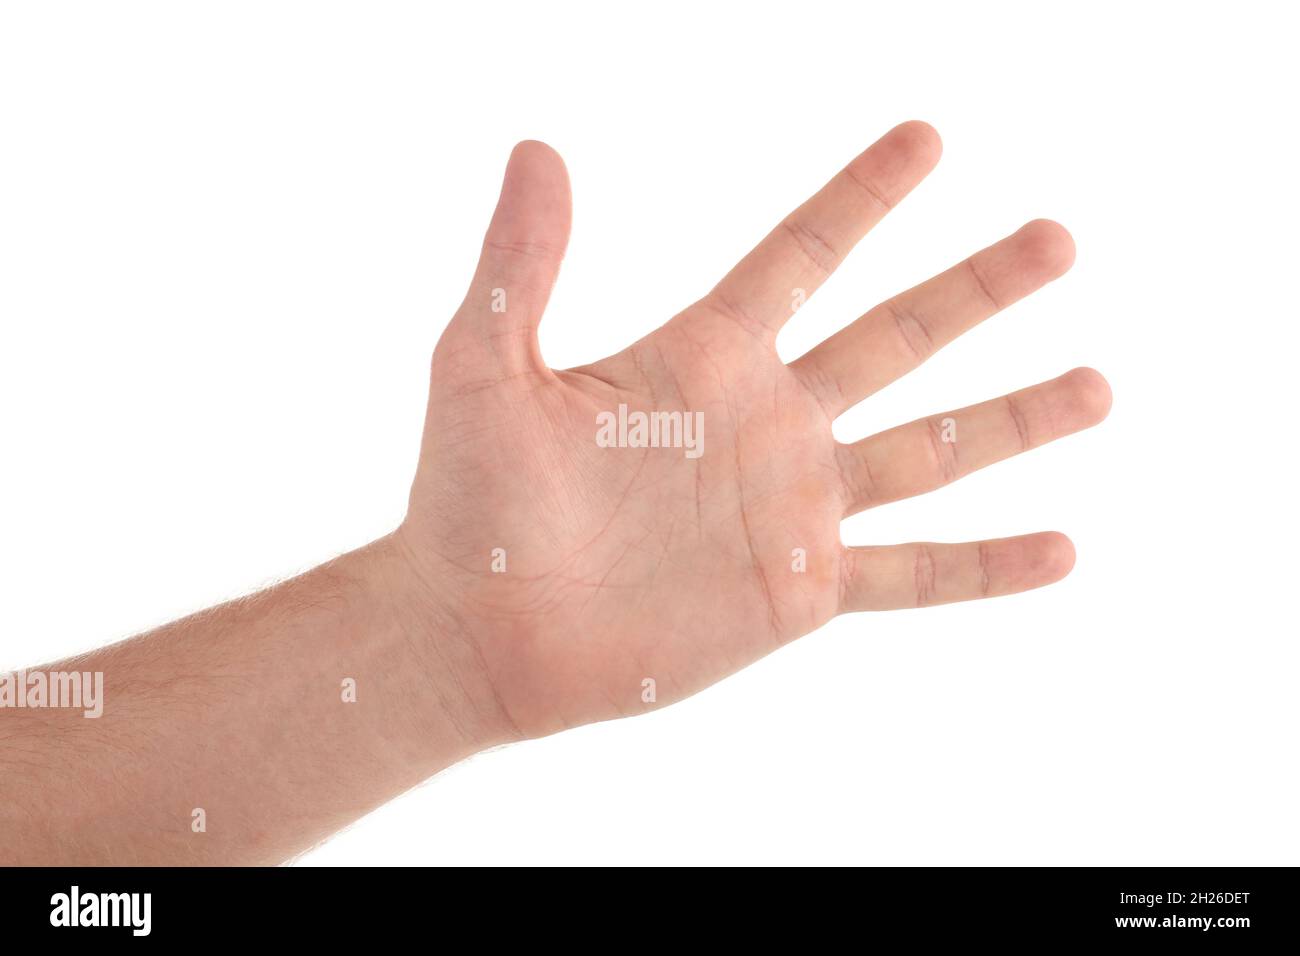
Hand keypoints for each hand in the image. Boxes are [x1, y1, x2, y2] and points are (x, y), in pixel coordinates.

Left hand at [394, 122, 1110, 740]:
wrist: (483, 632)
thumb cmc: (470, 500)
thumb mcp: (484, 367)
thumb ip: (522, 264)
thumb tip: (538, 147)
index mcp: (702, 358)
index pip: (801, 256)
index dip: (863, 196)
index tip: (929, 137)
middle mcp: (765, 422)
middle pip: (896, 339)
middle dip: (977, 290)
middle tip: (1057, 239)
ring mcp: (792, 508)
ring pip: (928, 452)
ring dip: (1013, 420)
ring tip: (1096, 385)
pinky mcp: (800, 592)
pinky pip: (912, 573)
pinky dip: (985, 565)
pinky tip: (1060, 549)